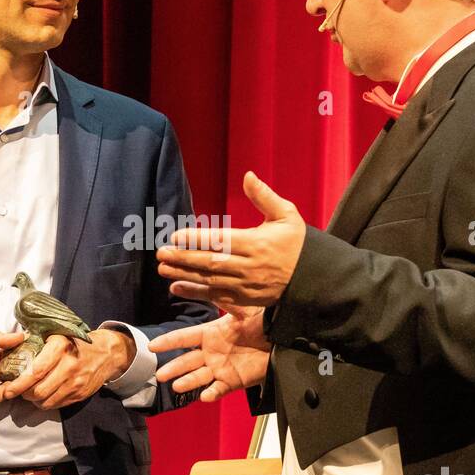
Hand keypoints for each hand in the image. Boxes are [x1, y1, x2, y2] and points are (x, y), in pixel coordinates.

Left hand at [1, 328, 135, 410]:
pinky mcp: (80, 394)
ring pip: (45, 401)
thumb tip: (8, 353)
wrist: (106, 353)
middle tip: (18, 390)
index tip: (8, 389)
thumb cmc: (75, 342)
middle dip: (24, 393)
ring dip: (34, 400)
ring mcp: (76, 383)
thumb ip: (36, 344)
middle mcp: (68, 366)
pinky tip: (45, 394)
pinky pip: (56, 405)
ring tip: (31, 392)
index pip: (35, 371)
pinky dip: (46, 403)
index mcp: (60, 348)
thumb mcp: (56, 335)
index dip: (19, 383)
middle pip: (38, 391)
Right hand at [150, 305, 269, 402]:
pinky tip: (205, 396)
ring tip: (176, 386)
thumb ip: (221, 297)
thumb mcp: (240, 308)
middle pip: (186, 361)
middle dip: (173, 367)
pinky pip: (219, 390)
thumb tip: (204, 281)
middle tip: (159, 373)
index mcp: (210, 334)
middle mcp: (211, 353)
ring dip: (187, 382)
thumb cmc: (260, 323)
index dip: (168, 341)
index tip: (152, 345)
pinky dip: (211, 394)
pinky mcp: (232, 382)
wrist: (280, 341)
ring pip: (198, 377)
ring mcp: (220, 368)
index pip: (184, 337)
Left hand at [155, 171, 305, 308]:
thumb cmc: (297, 242)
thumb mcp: (286, 214)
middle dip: (184, 258)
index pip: (221, 240)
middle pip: (211, 263)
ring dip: (184, 275)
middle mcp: (250, 266)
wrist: (313, 277)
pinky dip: (196, 293)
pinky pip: (216, 297)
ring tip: (163, 268)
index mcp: (257, 243)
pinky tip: (176, 287)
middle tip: (161, 253)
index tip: (176, 236)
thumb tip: (248, 175)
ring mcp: (247, 285)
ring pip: (210, 281)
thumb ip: (264, 196)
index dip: (197, 239)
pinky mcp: (245, 300)